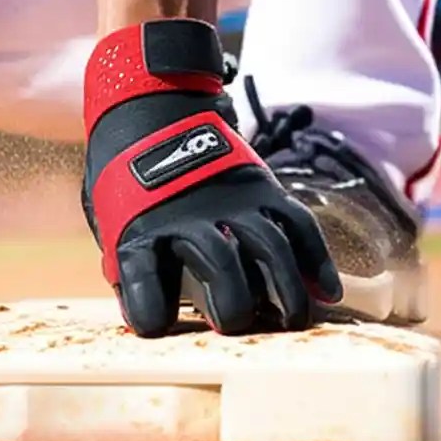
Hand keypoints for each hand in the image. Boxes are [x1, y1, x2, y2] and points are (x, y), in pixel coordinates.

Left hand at [82, 19, 341, 337]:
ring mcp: (231, 198)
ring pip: (269, 247)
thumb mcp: (112, 222)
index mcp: (141, 226)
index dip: (146, 307)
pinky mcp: (260, 187)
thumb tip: (144, 320)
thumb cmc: (127, 185)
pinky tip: (328, 292)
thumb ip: (128, 269)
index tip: (153, 328)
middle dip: (233, 305)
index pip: (141, 273)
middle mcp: (190, 213)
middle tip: (237, 328)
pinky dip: (316, 259)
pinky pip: (297, 224)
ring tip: (296, 322)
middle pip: (220, 264)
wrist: (147, 112)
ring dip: (288, 291)